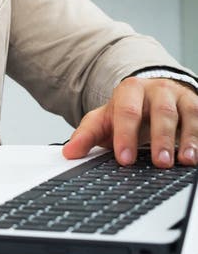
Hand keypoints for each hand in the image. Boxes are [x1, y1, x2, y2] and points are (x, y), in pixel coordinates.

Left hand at [62, 76, 197, 167]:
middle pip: (160, 111)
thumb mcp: (105, 119)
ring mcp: (179, 97)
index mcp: (130, 90)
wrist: (152, 94)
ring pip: (186, 114)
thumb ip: (86, 135)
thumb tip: (69, 153)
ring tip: (184, 161)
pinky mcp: (195, 106)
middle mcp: (157, 90)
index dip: (125, 135)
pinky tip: (195, 156)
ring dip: (187, 138)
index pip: (127, 111)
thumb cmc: (128, 110)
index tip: (124, 158)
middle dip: (160, 137)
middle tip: (158, 162)